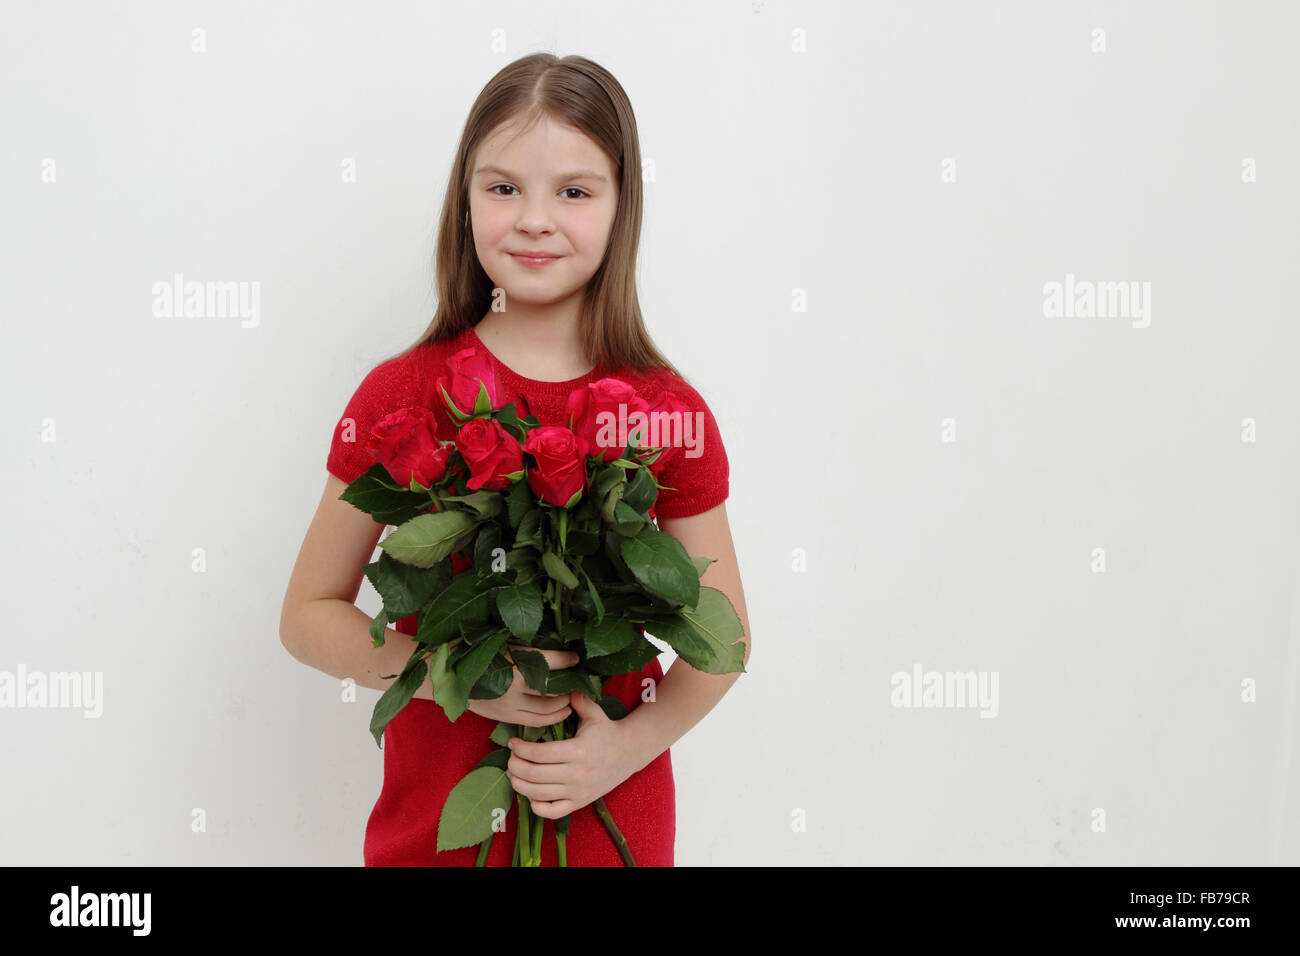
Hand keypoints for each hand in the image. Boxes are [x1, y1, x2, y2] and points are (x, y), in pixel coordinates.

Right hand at [465, 645, 575, 727]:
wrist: (452, 677)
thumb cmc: (481, 655)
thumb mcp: (506, 645)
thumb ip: (529, 650)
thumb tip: (559, 649)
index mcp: (514, 661)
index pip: (550, 661)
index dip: (567, 660)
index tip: (576, 658)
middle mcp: (513, 684)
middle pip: (553, 689)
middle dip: (568, 686)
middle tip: (576, 681)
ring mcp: (510, 703)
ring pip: (547, 709)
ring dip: (563, 704)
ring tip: (571, 698)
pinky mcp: (506, 716)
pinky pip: (535, 722)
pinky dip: (552, 718)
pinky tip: (561, 712)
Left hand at [504, 690, 644, 818]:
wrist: (629, 753)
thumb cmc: (607, 731)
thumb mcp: (594, 713)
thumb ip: (577, 699)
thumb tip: (562, 685)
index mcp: (578, 751)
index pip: (539, 754)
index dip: (520, 749)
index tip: (512, 742)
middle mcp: (577, 774)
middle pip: (534, 775)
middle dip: (514, 766)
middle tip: (509, 758)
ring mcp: (578, 791)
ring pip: (538, 794)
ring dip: (519, 784)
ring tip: (513, 774)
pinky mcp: (580, 803)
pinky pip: (552, 812)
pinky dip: (536, 806)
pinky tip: (531, 794)